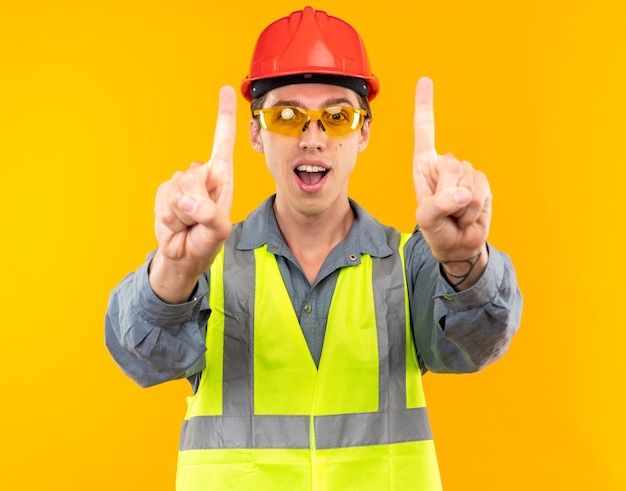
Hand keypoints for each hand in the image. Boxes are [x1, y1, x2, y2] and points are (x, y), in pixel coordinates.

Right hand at [150, 86, 235, 302]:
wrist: (182, 256)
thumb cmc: (205, 241)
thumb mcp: (216, 232)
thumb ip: (208, 216)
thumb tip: (188, 202)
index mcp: (221, 178)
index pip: (222, 143)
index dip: (224, 117)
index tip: (225, 91)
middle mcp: (201, 176)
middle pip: (192, 177)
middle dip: (194, 204)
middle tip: (197, 222)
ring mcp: (180, 184)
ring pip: (176, 191)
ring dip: (181, 215)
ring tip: (187, 225)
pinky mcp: (163, 193)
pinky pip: (163, 202)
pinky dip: (168, 218)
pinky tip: (175, 224)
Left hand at [413, 78, 490, 284]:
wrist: (459, 245)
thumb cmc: (437, 229)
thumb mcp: (427, 219)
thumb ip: (438, 205)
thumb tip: (463, 194)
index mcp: (425, 167)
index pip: (425, 132)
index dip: (425, 107)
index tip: (425, 80)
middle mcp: (445, 165)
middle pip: (451, 165)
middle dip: (448, 193)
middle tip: (445, 210)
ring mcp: (465, 173)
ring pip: (468, 180)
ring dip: (462, 205)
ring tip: (456, 214)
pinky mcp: (482, 183)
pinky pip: (481, 189)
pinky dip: (474, 208)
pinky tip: (468, 214)